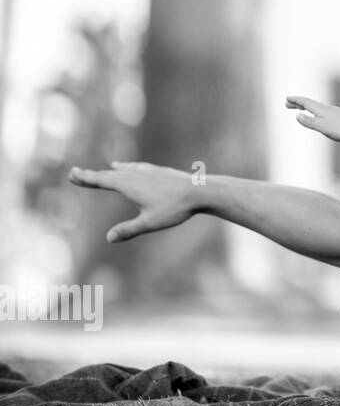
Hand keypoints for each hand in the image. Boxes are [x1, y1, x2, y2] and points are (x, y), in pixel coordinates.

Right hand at [68, 162, 199, 242]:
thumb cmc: (175, 208)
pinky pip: (142, 167)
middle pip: (110, 174)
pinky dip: (133, 167)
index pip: (102, 180)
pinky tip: (137, 168)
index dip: (86, 178)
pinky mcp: (162, 171)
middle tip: (77, 173)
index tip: (72, 174)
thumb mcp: (150, 222)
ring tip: (110, 167)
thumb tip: (109, 238)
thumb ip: (129, 230)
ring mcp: (150, 171)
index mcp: (129, 184)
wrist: (201, 190)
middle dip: (94, 175)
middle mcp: (137, 174)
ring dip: (115, 170)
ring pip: (127, 169)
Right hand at [285, 96, 339, 142]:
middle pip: (310, 103)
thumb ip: (310, 122)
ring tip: (301, 109)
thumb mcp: (323, 127)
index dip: (295, 101)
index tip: (286, 99)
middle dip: (298, 103)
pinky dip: (316, 112)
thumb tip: (297, 116)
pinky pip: (323, 112)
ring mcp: (334, 112)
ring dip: (306, 107)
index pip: (305, 102)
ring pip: (317, 107)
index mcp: (321, 110)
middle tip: (288, 104)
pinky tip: (319, 117)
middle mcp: (327, 109)